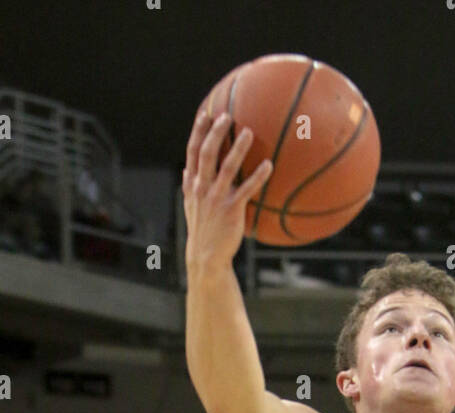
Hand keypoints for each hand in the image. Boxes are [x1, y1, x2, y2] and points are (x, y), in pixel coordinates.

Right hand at [183, 108, 272, 269]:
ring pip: (227, 168)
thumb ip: (188, 186)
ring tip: (249, 132)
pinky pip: (246, 190)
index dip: (198, 132)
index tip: (206, 114)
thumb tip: (186, 170)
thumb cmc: (202, 229)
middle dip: (216, 133)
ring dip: (238, 148)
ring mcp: (216, 199)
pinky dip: (258, 177)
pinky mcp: (231, 210)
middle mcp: (202, 188)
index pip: (193, 152)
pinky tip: (269, 165)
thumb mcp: (189, 206)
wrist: (206, 256)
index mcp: (192, 184)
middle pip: (207, 154)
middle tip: (228, 116)